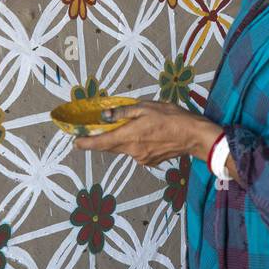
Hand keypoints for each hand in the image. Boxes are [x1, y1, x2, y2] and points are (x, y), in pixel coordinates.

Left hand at [73, 101, 219, 167]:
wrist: (194, 136)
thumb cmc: (172, 117)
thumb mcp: (146, 107)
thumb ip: (124, 112)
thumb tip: (105, 116)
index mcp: (129, 136)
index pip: (101, 142)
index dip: (86, 143)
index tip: (75, 143)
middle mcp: (132, 151)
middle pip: (110, 147)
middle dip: (101, 140)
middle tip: (93, 133)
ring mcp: (141, 158)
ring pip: (124, 148)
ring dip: (122, 140)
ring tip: (132, 127)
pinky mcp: (150, 162)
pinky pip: (136, 152)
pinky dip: (135, 144)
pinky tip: (147, 135)